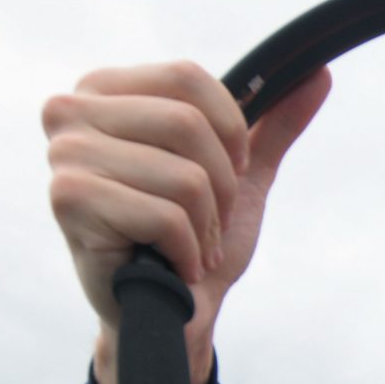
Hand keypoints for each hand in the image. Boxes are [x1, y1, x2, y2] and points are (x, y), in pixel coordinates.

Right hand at [43, 60, 330, 383]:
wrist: (172, 312)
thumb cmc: (192, 237)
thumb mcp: (241, 173)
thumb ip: (274, 122)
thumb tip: (319, 72)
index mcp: (103, 90)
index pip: (188, 78)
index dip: (229, 130)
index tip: (227, 171)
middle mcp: (71, 112)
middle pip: (187, 123)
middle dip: (220, 185)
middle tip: (208, 220)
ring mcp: (64, 156)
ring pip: (183, 176)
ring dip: (206, 225)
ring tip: (190, 246)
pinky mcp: (68, 202)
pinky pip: (166, 215)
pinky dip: (188, 250)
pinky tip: (173, 266)